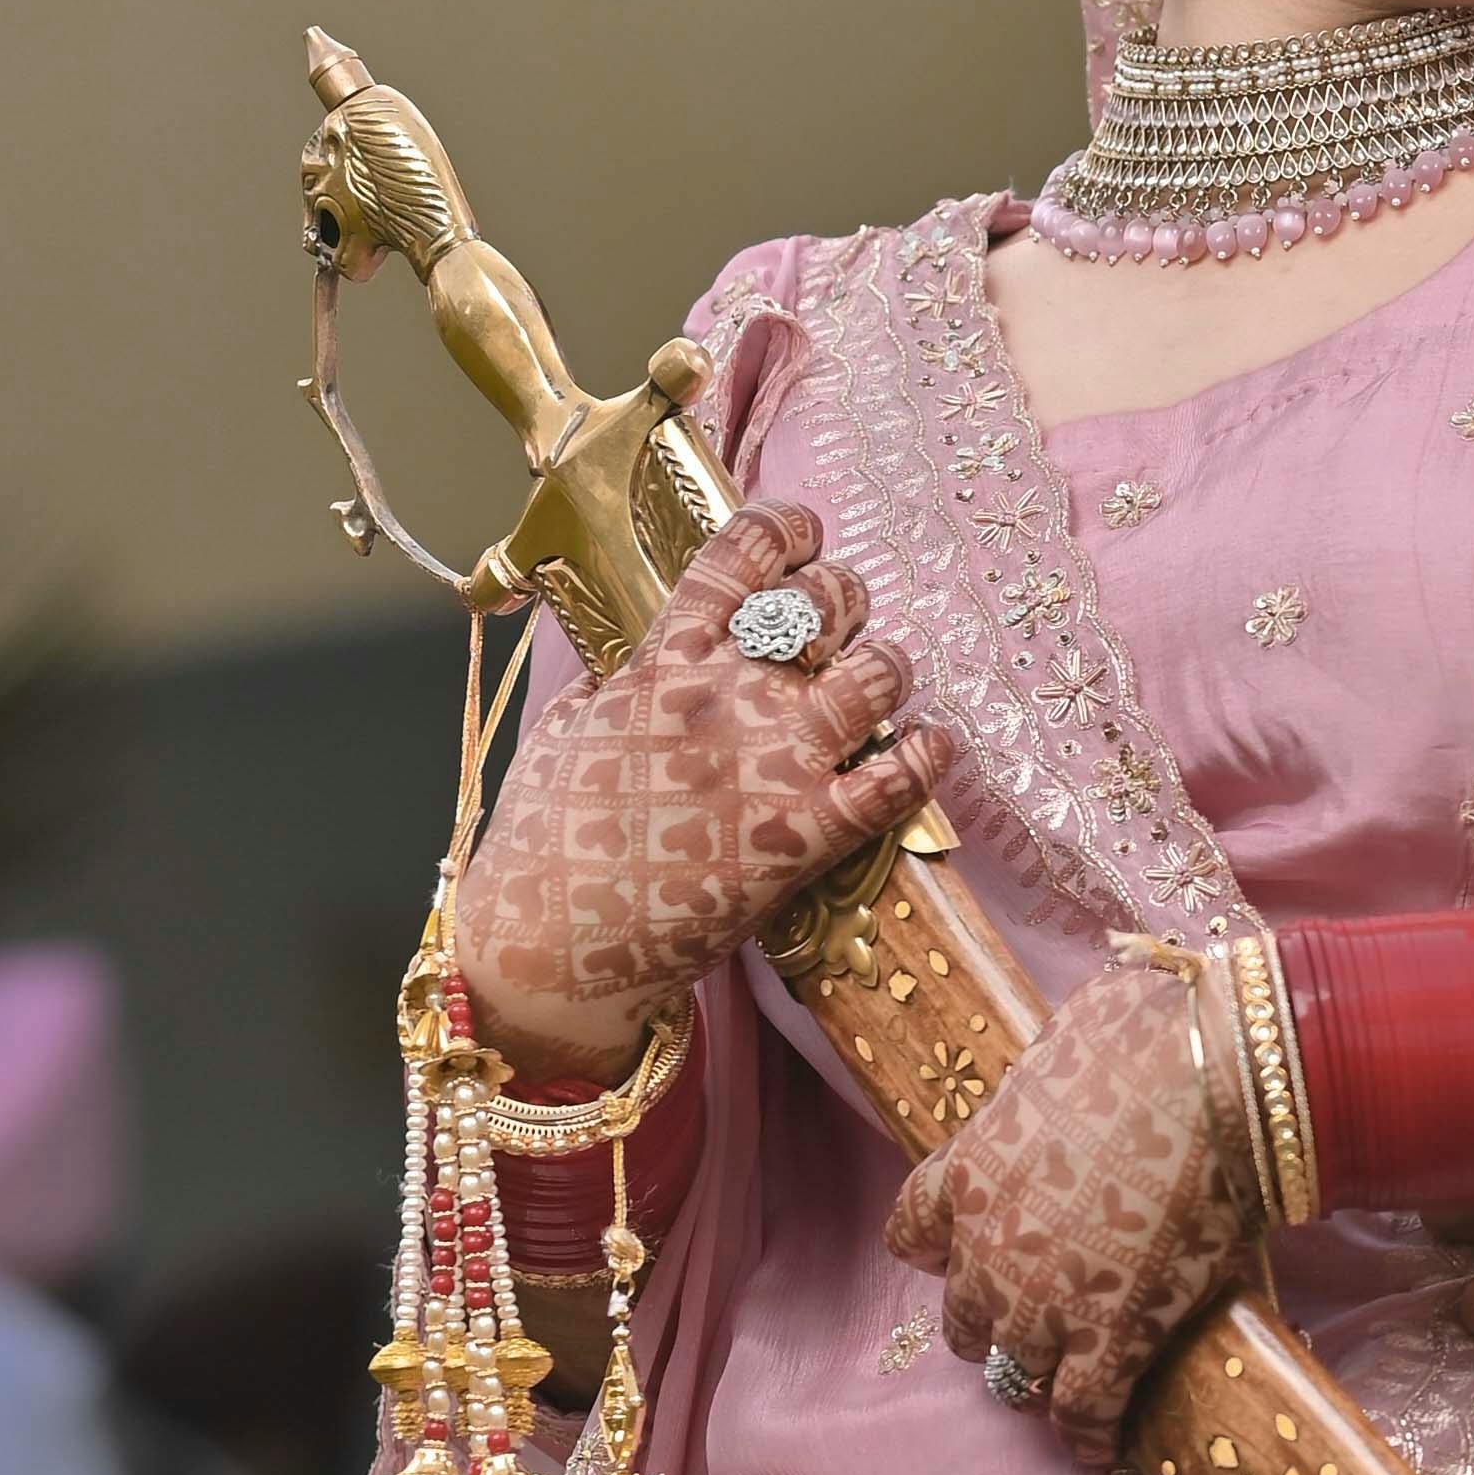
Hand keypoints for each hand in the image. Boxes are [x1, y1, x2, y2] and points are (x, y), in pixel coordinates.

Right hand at [451, 506, 955, 1072]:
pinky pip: (897, 779)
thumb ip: (613, 685)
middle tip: (840, 622)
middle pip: (823, 603)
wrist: (551, 946)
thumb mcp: (560, 731)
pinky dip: (927, 756)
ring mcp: (774, 764)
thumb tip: (633, 663)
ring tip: (882, 680)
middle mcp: (728, 698)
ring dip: (890, 667)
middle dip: (843, 597)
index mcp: (664, 663)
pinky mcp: (806, 836)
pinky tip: (931, 747)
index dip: (783, 528)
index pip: (739, 557)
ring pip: (877, 672)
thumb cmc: (542, 844)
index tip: (801, 532)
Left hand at [884, 953, 1258, 1462]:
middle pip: (964, 1316)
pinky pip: (1082, 1411)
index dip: (944, 1247)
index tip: (968, 1246)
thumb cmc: (1150, 1035)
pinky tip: (1104, 1447)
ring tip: (1072, 1381)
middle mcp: (987, 1248)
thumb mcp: (1067, 1040)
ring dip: (1039, 1375)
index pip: (912, 1234)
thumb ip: (1054, 1073)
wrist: (1214, 1077)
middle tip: (1040, 1310)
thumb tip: (1085, 1041)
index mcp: (967, 1171)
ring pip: (1012, 1374)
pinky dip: (1089, 1434)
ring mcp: (1044, 1302)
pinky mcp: (1109, 1340)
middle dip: (995, 1318)